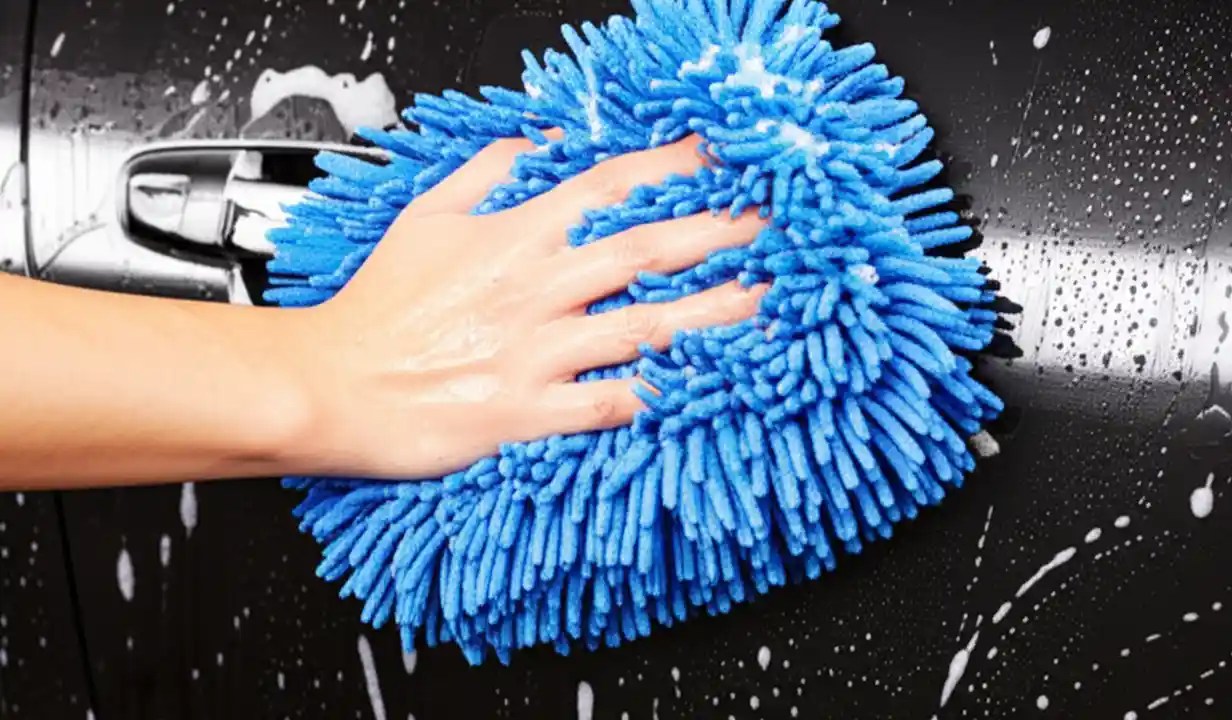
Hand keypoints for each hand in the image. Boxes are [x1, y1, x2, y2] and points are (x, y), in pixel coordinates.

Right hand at [288, 136, 765, 479]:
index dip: (667, 169)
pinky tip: (692, 392)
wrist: (331, 385)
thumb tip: (534, 138)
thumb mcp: (425, 217)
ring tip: (760, 303)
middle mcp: (535, 290)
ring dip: (707, 314)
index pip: (605, 188)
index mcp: (512, 239)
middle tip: (768, 227)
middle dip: (714, 233)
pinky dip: (649, 397)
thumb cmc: (377, 309)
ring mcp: (535, 352)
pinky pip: (605, 404)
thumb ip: (485, 172)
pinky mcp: (526, 411)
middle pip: (642, 251)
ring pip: (641, 325)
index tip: (716, 159)